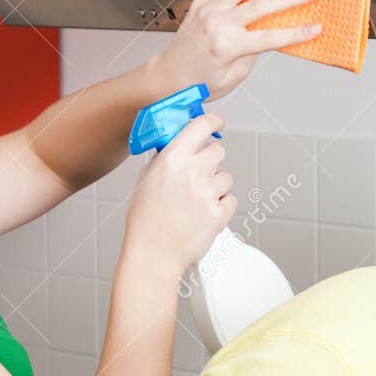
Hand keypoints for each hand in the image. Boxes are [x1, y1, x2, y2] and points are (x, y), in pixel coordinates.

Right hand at [119, 113, 235, 274]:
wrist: (152, 254)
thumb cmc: (145, 220)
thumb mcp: (147, 179)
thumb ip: (166, 158)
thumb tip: (181, 144)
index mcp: (172, 158)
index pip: (201, 125)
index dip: (213, 121)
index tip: (217, 123)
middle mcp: (192, 171)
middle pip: (218, 151)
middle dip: (211, 161)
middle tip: (201, 174)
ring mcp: (208, 193)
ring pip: (226, 177)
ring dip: (216, 186)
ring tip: (197, 202)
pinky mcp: (220, 213)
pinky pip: (230, 200)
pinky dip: (221, 206)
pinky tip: (204, 214)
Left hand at [153, 0, 322, 99]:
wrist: (170, 75)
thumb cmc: (199, 82)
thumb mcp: (232, 77)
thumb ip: (251, 54)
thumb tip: (266, 32)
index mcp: (228, 47)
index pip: (270, 38)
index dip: (296, 33)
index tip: (315, 27)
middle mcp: (217, 24)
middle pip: (261, 6)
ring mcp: (208, 10)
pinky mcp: (200, 2)